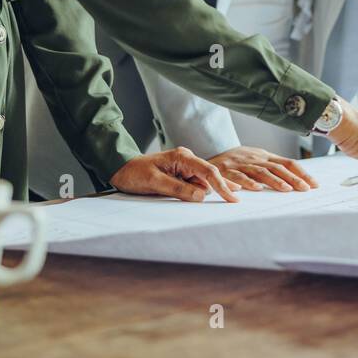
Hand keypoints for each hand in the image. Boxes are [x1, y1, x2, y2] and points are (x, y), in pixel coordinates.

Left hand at [109, 146, 238, 202]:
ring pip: (203, 181)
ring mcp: (184, 167)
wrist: (120, 168)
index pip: (208, 172)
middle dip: (222, 187)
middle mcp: (186, 160)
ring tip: (222, 195)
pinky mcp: (180, 174)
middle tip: (238, 200)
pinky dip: (204, 190)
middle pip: (209, 177)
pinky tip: (220, 191)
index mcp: (182, 157)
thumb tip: (201, 196)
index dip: (222, 186)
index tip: (232, 199)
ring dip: (209, 191)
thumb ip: (178, 189)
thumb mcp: (155, 182)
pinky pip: (196, 183)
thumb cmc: (134, 173)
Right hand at [209, 146, 317, 192]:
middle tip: (305, 189)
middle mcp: (255, 158)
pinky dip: (248, 183)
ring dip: (274, 181)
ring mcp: (240, 163)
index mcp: (264, 155)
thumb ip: (273, 167)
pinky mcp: (226, 170)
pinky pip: (238, 176)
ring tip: (286, 189)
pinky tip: (257, 189)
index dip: (301, 173)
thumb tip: (297, 179)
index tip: (314, 184)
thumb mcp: (256, 160)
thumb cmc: (237, 162)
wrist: (209, 157)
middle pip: (277, 168)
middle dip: (293, 179)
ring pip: (261, 172)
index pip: (287, 163)